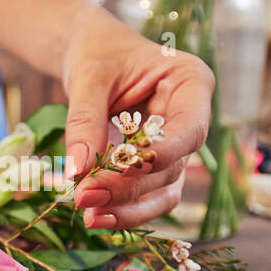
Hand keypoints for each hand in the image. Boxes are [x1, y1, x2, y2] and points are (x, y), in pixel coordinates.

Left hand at [62, 16, 213, 229]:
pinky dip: (122, 209)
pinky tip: (94, 217)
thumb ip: (85, 119)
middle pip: (173, 166)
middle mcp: (192, 118)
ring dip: (128, 209)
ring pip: (164, 190)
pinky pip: (146, 196)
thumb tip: (78, 170)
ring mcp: (176, 146)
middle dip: (129, 187)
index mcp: (191, 83)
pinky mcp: (156, 167)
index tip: (124, 166)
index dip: (163, 154)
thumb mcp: (88, 76)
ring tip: (88, 216)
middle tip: (85, 196)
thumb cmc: (98, 52)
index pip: (189, 129)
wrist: (92, 52)